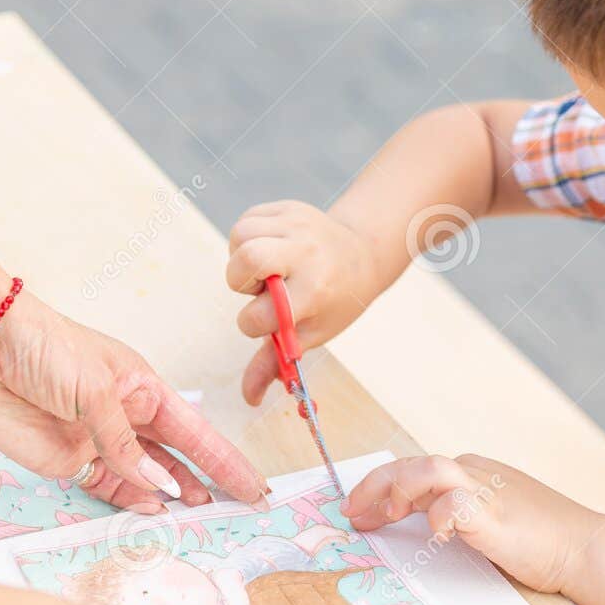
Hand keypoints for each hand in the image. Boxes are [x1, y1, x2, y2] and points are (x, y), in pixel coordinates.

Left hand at [0, 293, 268, 512]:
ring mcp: (98, 442)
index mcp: (143, 388)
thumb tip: (159, 486)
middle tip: (238, 510)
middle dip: (208, 483)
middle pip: (177, 458)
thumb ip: (125, 442)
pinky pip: (109, 488)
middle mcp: (126, 417)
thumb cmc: (45, 348)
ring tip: (202, 518)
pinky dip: (132, 501)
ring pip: (146, 478)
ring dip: (172, 497)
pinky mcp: (67, 462)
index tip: (254, 484)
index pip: (195, 431)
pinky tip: (154, 511)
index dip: (225, 459)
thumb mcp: (96, 389)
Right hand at [225, 200, 386, 405]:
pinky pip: (246, 220)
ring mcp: (297, 224)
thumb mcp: (312, 333)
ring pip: (240, 237)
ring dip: (241, 259)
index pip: (260, 313)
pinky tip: (268, 251)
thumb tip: (249, 398)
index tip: (266, 320)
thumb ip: (275, 362)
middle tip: (260, 289)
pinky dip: (248, 239)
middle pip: (248, 260)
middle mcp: (307, 253)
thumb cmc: (336, 300)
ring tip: (265, 270)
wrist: (364, 253)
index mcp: (315, 291)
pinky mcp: (287, 207)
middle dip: (240, 282)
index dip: (253, 323)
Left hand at [341, 454, 604, 595]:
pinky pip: (456, 503)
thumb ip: (455, 513)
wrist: (584, 548)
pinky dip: (439, 516)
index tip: (358, 512)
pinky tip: (436, 536)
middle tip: (352, 514)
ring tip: (386, 517)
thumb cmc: (539, 540)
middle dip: (373, 487)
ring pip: (428, 469)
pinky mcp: (495, 513)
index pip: (413, 469)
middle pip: (410, 464)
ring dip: (399, 491)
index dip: (379, 488)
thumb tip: (417, 522)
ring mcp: (485, 489)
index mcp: (470, 472)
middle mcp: (474, 473)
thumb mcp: (486, 519)